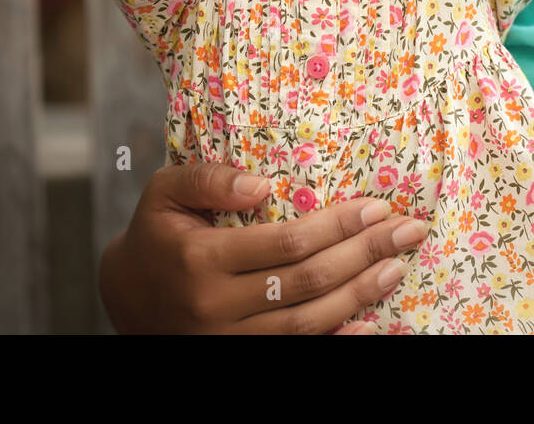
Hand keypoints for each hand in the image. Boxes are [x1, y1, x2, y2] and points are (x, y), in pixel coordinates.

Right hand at [98, 161, 429, 333]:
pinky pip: (295, 352)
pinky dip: (337, 341)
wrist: (126, 297)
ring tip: (396, 267)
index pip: (285, 243)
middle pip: (306, 282)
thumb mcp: (164, 191)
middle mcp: (215, 306)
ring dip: (359, 295)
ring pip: (307, 323)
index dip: (337, 226)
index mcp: (200, 259)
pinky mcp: (238, 355)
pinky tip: (372, 326)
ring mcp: (227, 340)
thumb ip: (208, 179)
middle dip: (363, 254)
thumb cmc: (157, 233)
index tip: (376, 207)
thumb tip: (263, 183)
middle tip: (407, 231)